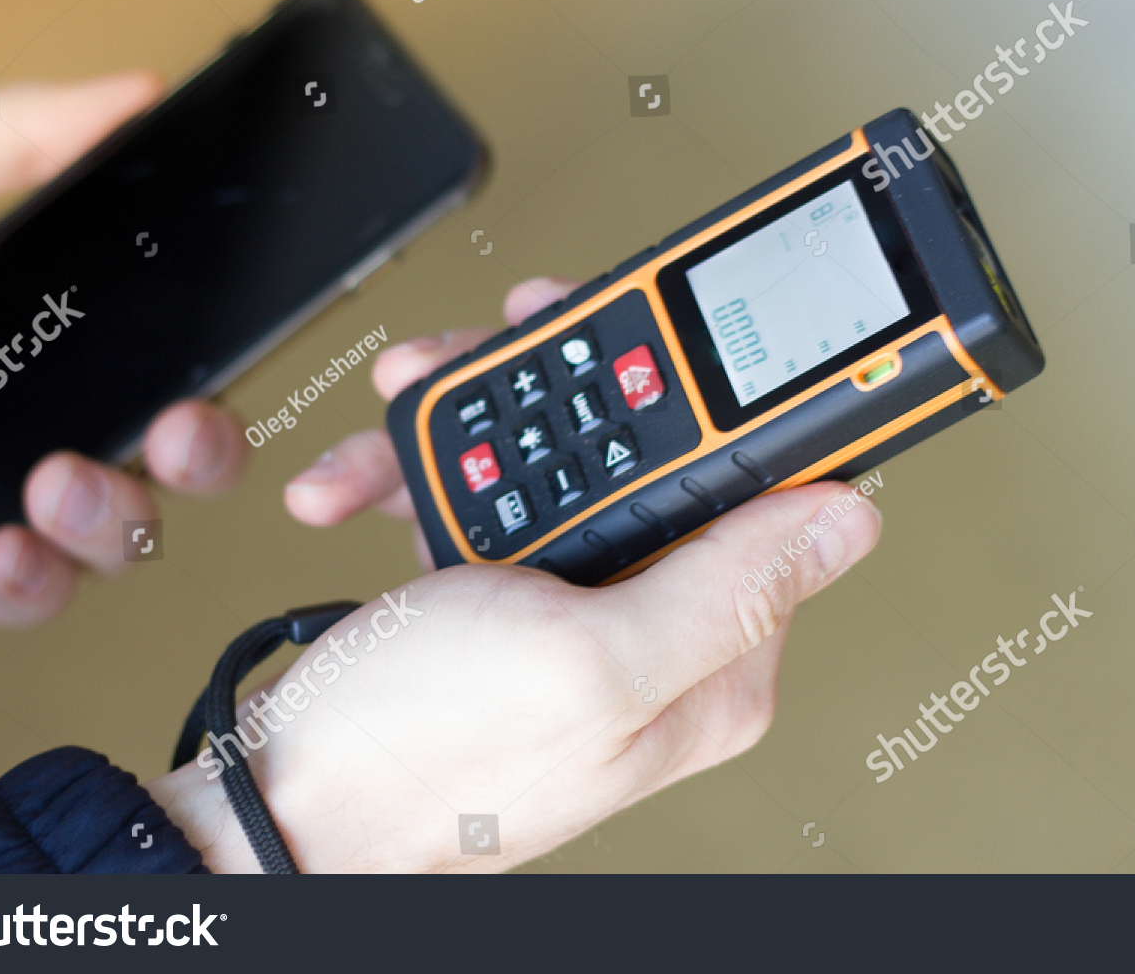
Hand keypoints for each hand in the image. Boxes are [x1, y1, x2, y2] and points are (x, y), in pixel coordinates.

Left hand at [0, 74, 249, 624]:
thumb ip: (4, 140)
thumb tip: (127, 96)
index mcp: (23, 318)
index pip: (154, 344)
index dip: (209, 357)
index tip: (223, 342)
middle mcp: (21, 409)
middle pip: (166, 451)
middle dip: (205, 453)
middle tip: (182, 433)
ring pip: (117, 533)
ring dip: (117, 519)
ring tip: (61, 486)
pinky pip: (29, 598)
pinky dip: (39, 582)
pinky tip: (10, 547)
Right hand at [148, 281, 882, 870]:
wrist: (284, 796)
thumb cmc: (425, 755)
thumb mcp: (588, 660)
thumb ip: (725, 587)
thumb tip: (850, 518)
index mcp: (712, 660)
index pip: (763, 497)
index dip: (712, 402)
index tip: (651, 337)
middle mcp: (657, 636)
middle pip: (649, 459)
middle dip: (566, 391)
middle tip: (504, 344)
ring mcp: (578, 614)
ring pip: (558, 463)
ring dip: (473, 423)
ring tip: (414, 404)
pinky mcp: (507, 600)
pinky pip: (487, 501)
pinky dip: (420, 476)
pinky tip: (371, 481)